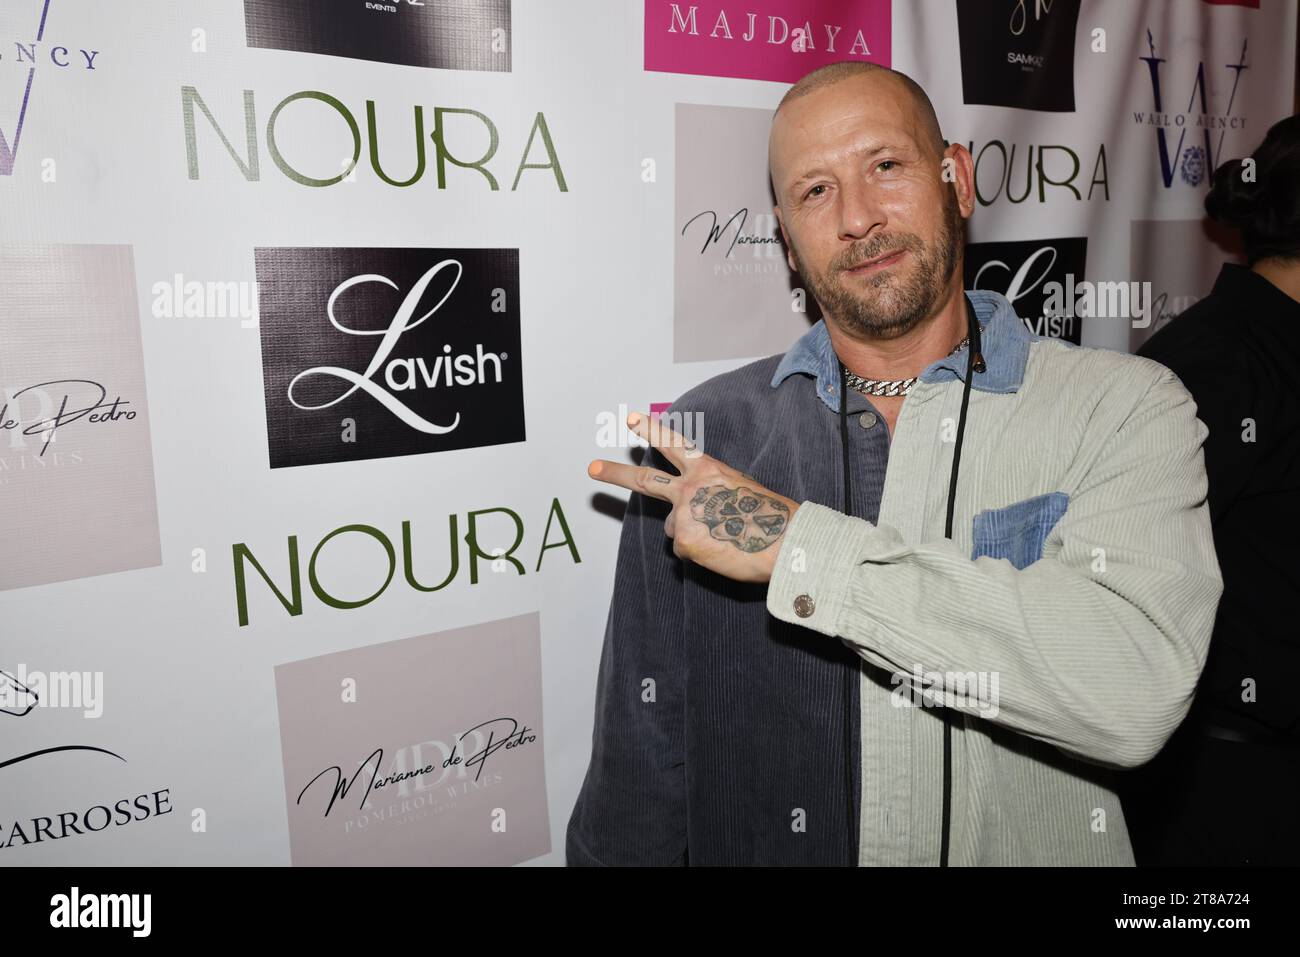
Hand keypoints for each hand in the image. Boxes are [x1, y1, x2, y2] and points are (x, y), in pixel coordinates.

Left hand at [588, 411, 799, 583]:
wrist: (783, 541)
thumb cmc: (770, 517)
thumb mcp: (739, 490)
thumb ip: (710, 492)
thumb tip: (695, 511)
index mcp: (707, 470)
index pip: (673, 445)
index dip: (651, 431)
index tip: (631, 418)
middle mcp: (688, 488)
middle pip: (643, 480)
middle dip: (614, 473)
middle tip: (591, 468)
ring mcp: (682, 514)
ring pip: (673, 527)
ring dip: (692, 534)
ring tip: (722, 538)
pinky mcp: (683, 539)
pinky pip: (685, 549)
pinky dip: (700, 553)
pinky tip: (720, 551)